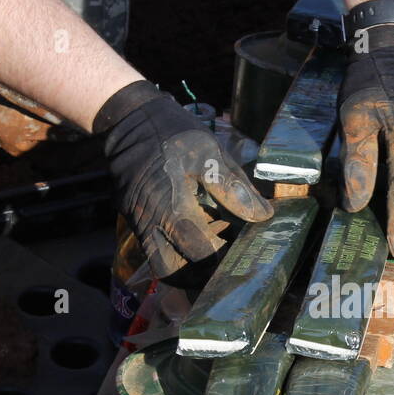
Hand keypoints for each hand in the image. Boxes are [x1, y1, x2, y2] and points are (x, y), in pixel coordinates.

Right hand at [94, 81, 272, 277]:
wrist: (130, 120)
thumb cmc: (174, 134)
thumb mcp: (209, 153)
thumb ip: (234, 187)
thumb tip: (263, 215)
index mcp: (172, 209)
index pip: (201, 255)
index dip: (224, 261)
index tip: (245, 256)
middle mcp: (150, 224)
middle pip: (174, 272)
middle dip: (201, 274)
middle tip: (225, 262)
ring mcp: (138, 224)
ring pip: (161, 265)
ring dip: (186, 266)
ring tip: (211, 252)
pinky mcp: (134, 219)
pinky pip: (154, 248)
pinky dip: (175, 250)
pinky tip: (196, 235)